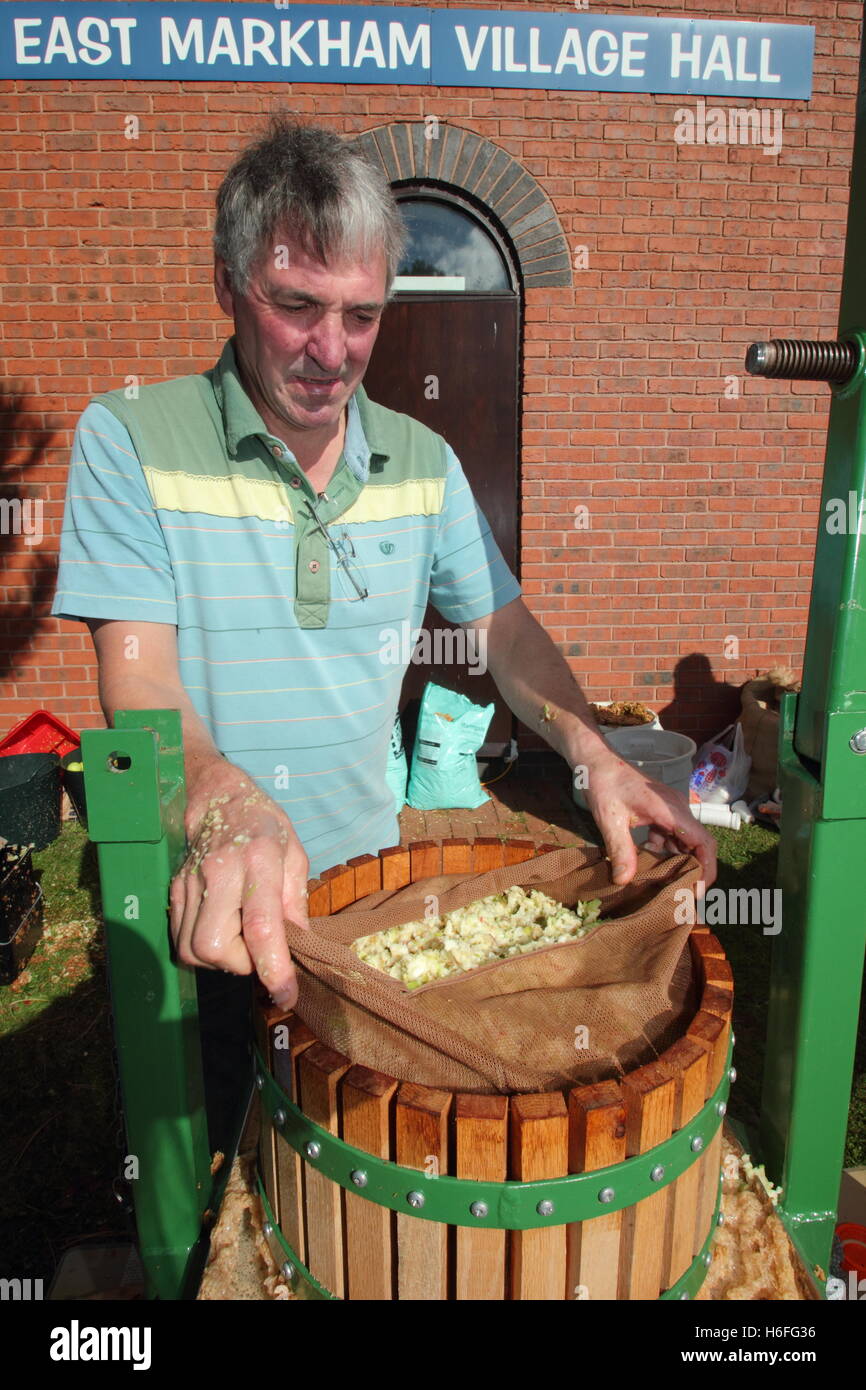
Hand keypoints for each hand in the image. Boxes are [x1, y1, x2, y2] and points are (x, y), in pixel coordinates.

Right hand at [169, 758, 308, 1008]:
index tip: (286, 995)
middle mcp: (218, 872)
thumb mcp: (294, 854)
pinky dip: (203, 949)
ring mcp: (189, 882)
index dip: (273, 967)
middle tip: (258, 949)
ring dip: (221, 959)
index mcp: (258, 860)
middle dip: (240, 964)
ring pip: (192, 951)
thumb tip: (301, 945)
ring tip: (240, 937)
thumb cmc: (263, 826)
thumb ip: (296, 901)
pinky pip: (180, 941)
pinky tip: (222, 929)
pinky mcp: (173, 891)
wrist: (216, 797)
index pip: (261, 925)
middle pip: (215, 947)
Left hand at [581, 750, 716, 887]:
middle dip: (695, 870)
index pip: (703, 841)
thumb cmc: (604, 784)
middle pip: (699, 844)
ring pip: (686, 841)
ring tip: (667, 884)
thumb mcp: (610, 819)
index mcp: (671, 810)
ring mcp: (672, 810)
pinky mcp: (662, 812)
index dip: (706, 868)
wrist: (597, 761)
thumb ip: (620, 850)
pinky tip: (649, 861)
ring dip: (679, 861)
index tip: (697, 890)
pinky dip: (666, 851)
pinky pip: (672, 835)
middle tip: (682, 895)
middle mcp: (678, 809)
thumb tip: (624, 881)